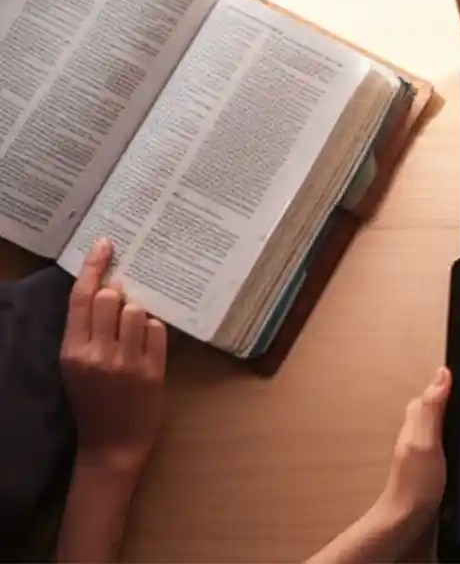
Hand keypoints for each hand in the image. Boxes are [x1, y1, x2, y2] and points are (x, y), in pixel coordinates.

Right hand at [60, 239, 166, 477]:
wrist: (111, 446)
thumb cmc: (93, 402)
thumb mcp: (76, 365)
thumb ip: (86, 331)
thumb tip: (108, 290)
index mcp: (72, 351)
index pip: (81, 298)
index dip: (92, 267)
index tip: (104, 244)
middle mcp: (98, 353)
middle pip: (111, 298)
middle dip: (118, 294)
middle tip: (122, 302)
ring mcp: (127, 362)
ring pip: (136, 311)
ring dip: (137, 312)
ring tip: (133, 331)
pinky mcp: (152, 371)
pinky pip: (157, 330)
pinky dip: (154, 330)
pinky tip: (147, 343)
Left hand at [307, 368, 451, 563]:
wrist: (407, 519)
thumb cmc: (416, 485)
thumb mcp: (427, 442)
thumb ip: (433, 409)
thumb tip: (442, 373)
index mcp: (417, 421)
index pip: (433, 391)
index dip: (451, 381)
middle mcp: (418, 430)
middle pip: (437, 404)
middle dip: (454, 395)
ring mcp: (423, 446)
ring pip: (441, 421)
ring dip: (455, 414)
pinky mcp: (431, 461)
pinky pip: (444, 438)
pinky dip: (455, 434)